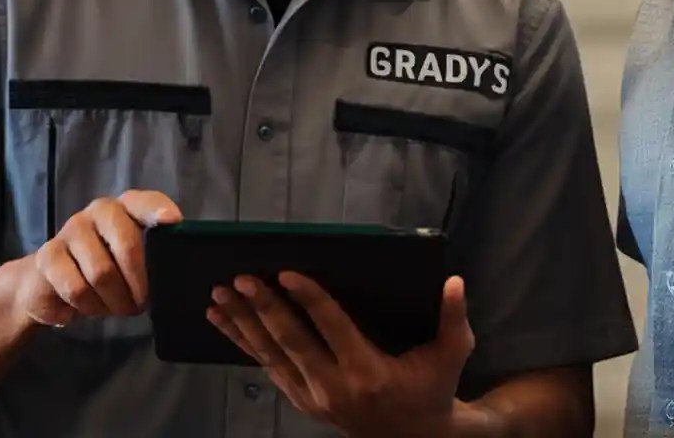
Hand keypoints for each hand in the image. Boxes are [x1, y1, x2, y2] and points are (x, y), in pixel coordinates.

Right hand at [18, 190, 180, 327]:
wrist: (52, 284)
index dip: (157, 209)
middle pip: (126, 245)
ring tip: (114, 306)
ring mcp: (71, 230)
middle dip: (138, 284)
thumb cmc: (107, 271)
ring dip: (113, 301)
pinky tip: (88, 305)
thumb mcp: (136, 265)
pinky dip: (88, 307)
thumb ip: (156, 260)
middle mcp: (99, 211)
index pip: (144, 202)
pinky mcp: (48, 255)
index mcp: (127, 208)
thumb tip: (175, 276)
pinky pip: (76, 289)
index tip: (173, 220)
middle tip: (140, 305)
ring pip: (101, 273)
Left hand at [207, 273, 474, 437]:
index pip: (333, 329)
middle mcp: (335, 387)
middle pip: (292, 342)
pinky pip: (267, 367)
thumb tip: (454, 281)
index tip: (286, 274)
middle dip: (264, 309)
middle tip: (240, 279)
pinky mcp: (301, 401)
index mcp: (369, 372)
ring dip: (242, 324)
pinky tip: (222, 320)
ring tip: (219, 296)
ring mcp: (313, 398)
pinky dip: (242, 343)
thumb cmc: (431, 388)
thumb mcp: (450, 357)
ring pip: (271, 356)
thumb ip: (453, 320)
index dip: (309, 299)